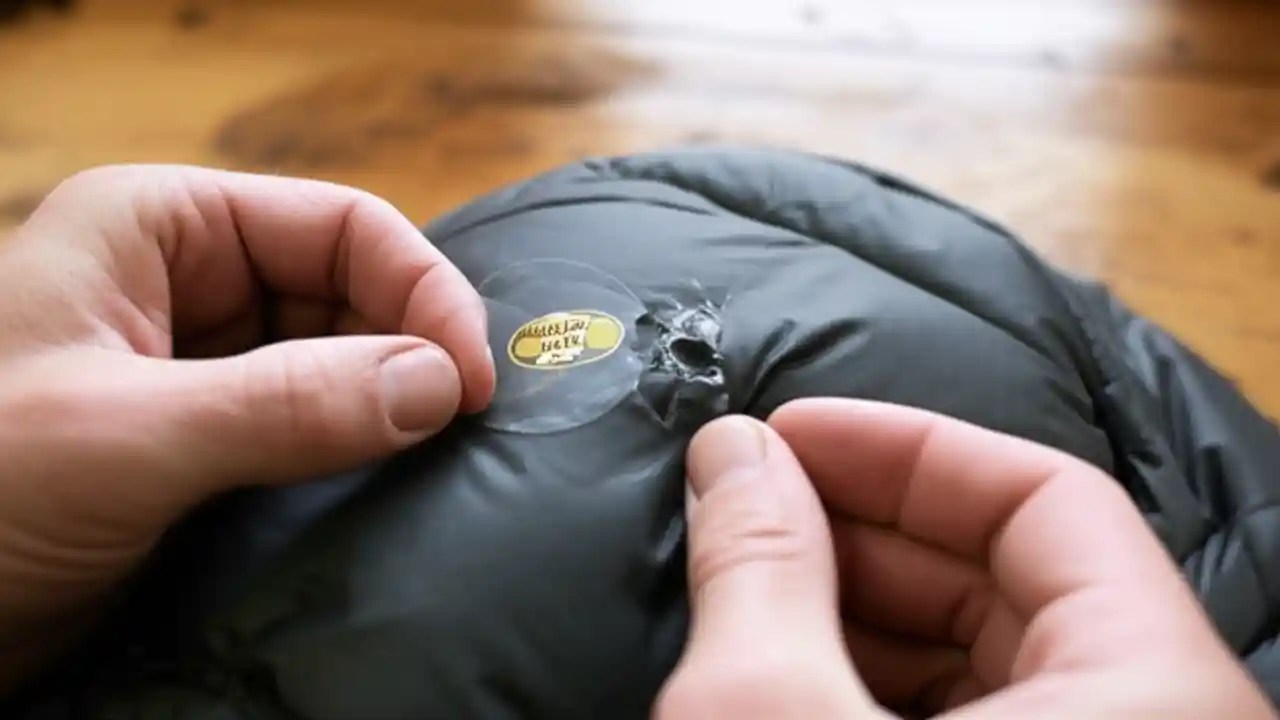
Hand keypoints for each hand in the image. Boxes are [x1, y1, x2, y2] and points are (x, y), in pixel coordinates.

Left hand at [0, 165, 493, 690]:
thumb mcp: (121, 439)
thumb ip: (283, 405)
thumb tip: (438, 385)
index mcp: (158, 230)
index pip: (340, 227)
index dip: (420, 291)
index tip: (471, 381)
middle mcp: (185, 284)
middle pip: (350, 291)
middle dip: (411, 350)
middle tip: (462, 429)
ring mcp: (197, 365)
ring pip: (338, 361)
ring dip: (389, 405)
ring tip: (432, 460)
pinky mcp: (205, 442)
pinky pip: (311, 427)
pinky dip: (356, 452)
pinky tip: (384, 484)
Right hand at [656, 400, 1275, 718]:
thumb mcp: (774, 713)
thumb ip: (758, 565)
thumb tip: (731, 452)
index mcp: (1153, 697)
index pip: (1048, 499)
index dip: (905, 448)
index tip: (791, 432)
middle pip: (1016, 576)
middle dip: (864, 530)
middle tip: (749, 507)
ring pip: (987, 659)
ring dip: (858, 609)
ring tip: (749, 585)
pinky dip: (874, 686)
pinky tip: (786, 668)